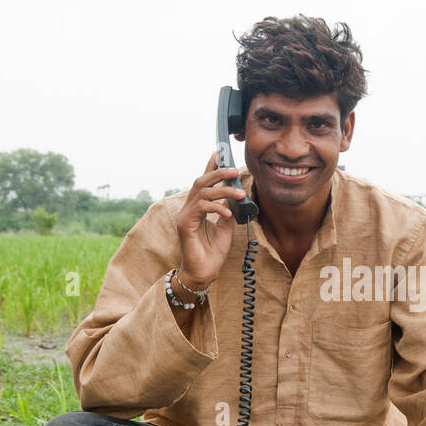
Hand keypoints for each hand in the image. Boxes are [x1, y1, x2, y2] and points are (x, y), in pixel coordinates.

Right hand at [175, 152, 247, 287]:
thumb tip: (235, 197)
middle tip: (234, 170)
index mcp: (198, 207)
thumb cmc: (212, 252)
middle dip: (217, 172)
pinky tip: (227, 213)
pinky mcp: (185, 225)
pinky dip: (216, 207)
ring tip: (239, 194)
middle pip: (201, 182)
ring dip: (223, 191)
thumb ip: (227, 210)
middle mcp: (189, 208)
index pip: (204, 182)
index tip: (220, 152)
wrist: (204, 273)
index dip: (210, 166)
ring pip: (202, 193)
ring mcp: (186, 216)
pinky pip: (201, 208)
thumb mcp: (225, 227)